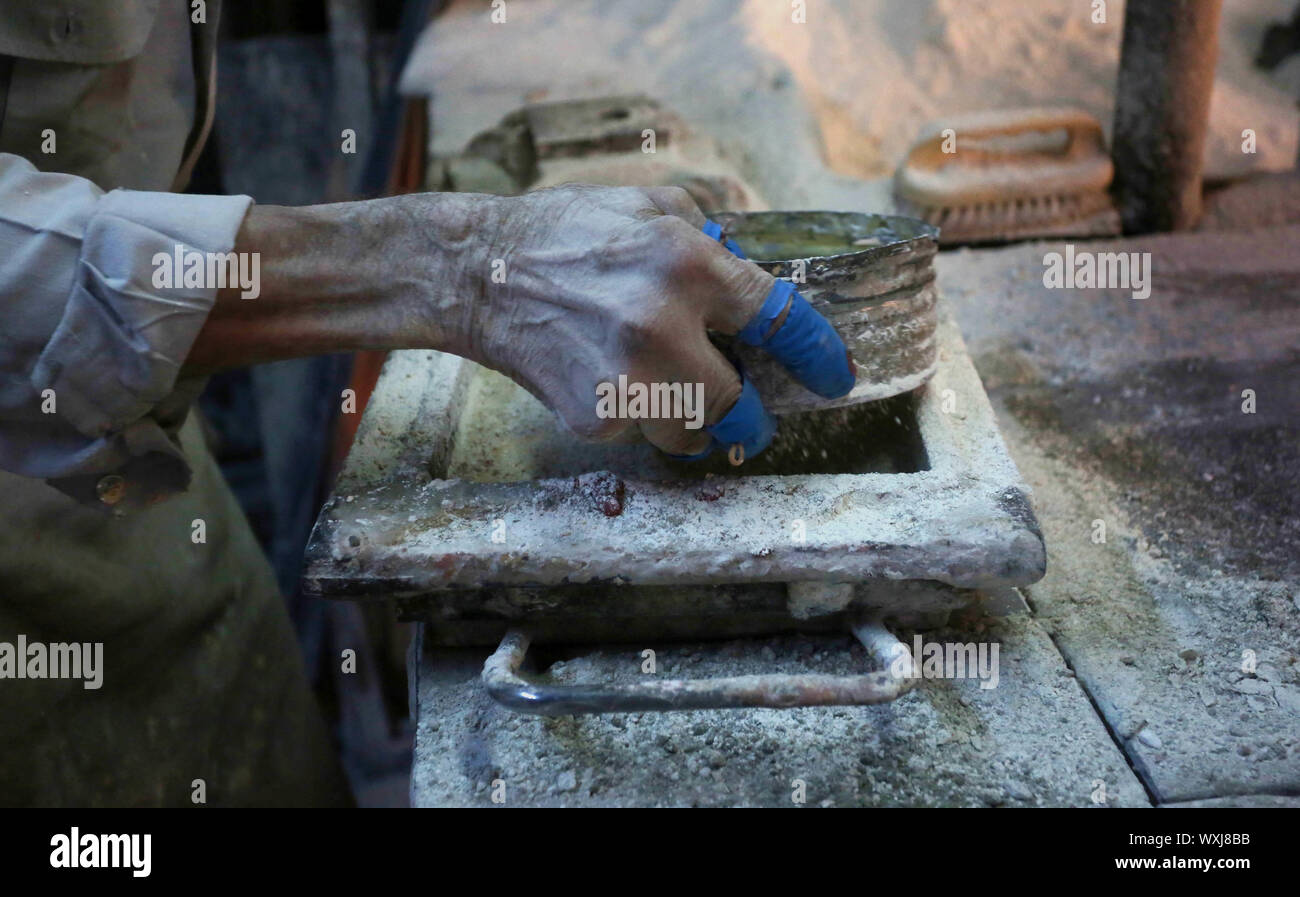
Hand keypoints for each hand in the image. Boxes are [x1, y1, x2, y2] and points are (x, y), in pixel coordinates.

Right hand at [447, 184, 855, 457]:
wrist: (477, 275)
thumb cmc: (565, 233)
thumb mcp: (648, 206)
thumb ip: (711, 237)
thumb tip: (755, 269)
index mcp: (687, 264)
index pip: (779, 320)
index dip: (816, 354)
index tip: (835, 377)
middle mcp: (663, 327)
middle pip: (740, 403)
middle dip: (747, 408)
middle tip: (746, 407)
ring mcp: (627, 381)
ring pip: (694, 433)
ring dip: (691, 420)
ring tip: (665, 393)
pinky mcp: (594, 418)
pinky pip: (640, 435)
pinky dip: (637, 419)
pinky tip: (611, 383)